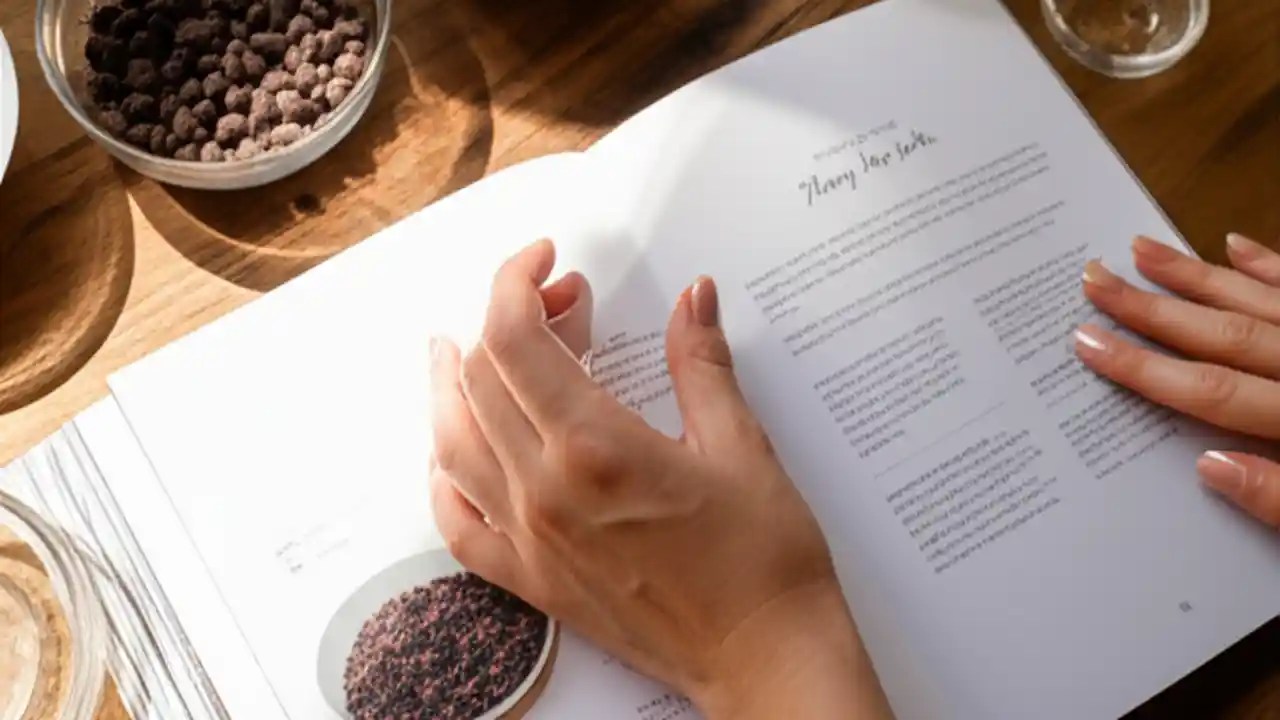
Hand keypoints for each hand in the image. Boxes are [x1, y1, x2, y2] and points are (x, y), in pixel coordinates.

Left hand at [429, 240, 891, 718]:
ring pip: (451, 444)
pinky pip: (458, 525)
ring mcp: (530, 540)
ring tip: (457, 352)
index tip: (544, 259)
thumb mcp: (740, 446)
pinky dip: (444, 479)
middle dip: (508, 320)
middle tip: (556, 302)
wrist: (763, 656)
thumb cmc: (763, 561)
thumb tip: (694, 298)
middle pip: (481, 378)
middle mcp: (544, 491)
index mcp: (593, 447)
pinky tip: (451, 455)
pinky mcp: (531, 581)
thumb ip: (700, 363)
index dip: (516, 281)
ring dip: (450, 386)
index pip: (514, 338)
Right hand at [1076, 233, 1279, 527]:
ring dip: (1196, 277)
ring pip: (1257, 303)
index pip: (1210, 391)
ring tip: (1141, 250)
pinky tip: (1234, 245)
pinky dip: (1270, 268)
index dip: (1144, 368)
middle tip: (1095, 280)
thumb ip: (1279, 497)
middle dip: (1152, 309)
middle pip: (1223, 335)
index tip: (1087, 343)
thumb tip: (1209, 466)